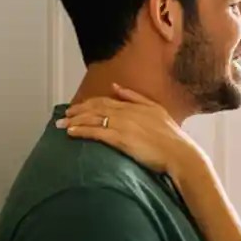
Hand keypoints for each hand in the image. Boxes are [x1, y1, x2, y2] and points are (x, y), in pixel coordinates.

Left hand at [57, 84, 202, 176]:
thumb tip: (117, 87)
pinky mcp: (121, 139)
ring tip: (61, 125)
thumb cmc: (172, 136)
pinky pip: (96, 132)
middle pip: (95, 108)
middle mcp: (126, 112)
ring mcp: (123, 125)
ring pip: (93, 118)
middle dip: (77, 111)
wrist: (180, 153)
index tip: (76, 107)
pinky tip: (71, 132)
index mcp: (135, 105)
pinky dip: (81, 131)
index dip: (88, 103)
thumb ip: (136, 97)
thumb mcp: (156, 110)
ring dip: (74, 121)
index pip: (105, 101)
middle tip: (63, 115)